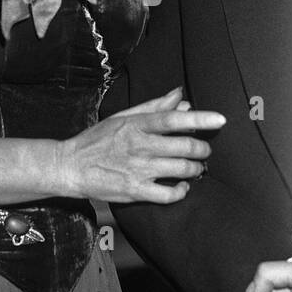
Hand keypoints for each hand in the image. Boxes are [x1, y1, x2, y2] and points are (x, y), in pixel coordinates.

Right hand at [54, 87, 224, 203]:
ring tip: (197, 167)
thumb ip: (154, 107)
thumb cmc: (98, 140)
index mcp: (137, 125)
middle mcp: (140, 146)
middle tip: (204, 150)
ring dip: (196, 169)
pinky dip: (182, 191)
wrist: (71, 166)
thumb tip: (181, 97)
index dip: (200, 118)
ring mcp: (138, 170)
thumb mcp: (123, 117)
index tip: (220, 119)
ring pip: (181, 169)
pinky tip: (183, 186)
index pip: (173, 119)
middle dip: (202, 149)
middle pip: (184, 146)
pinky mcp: (135, 191)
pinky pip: (169, 194)